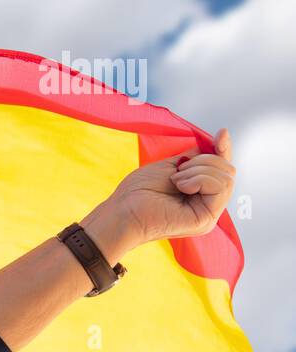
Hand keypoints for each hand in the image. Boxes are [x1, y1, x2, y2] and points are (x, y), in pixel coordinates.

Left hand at [106, 128, 235, 245]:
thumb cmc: (138, 192)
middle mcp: (208, 204)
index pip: (223, 168)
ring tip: (175, 181)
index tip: (222, 133)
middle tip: (177, 172)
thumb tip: (214, 142)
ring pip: (226, 177)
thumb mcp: (171, 166)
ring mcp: (209, 213)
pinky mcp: (206, 218)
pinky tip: (180, 186)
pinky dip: (199, 179)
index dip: (224, 148)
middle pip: (228, 170)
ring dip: (197, 170)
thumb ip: (194, 158)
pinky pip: (220, 187)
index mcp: (200, 194)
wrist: (123, 211)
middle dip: (203, 161)